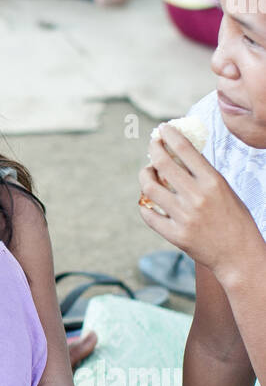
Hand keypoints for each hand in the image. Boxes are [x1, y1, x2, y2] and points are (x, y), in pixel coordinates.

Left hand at [138, 124, 257, 278]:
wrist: (240, 255)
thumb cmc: (235, 220)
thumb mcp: (225, 190)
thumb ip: (203, 174)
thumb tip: (179, 152)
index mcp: (213, 182)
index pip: (186, 150)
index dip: (170, 135)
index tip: (162, 129)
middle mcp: (197, 197)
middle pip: (163, 164)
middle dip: (154, 149)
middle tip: (153, 145)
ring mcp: (185, 217)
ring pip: (150, 188)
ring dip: (145, 175)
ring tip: (148, 173)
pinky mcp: (176, 235)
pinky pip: (149, 215)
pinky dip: (144, 206)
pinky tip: (147, 202)